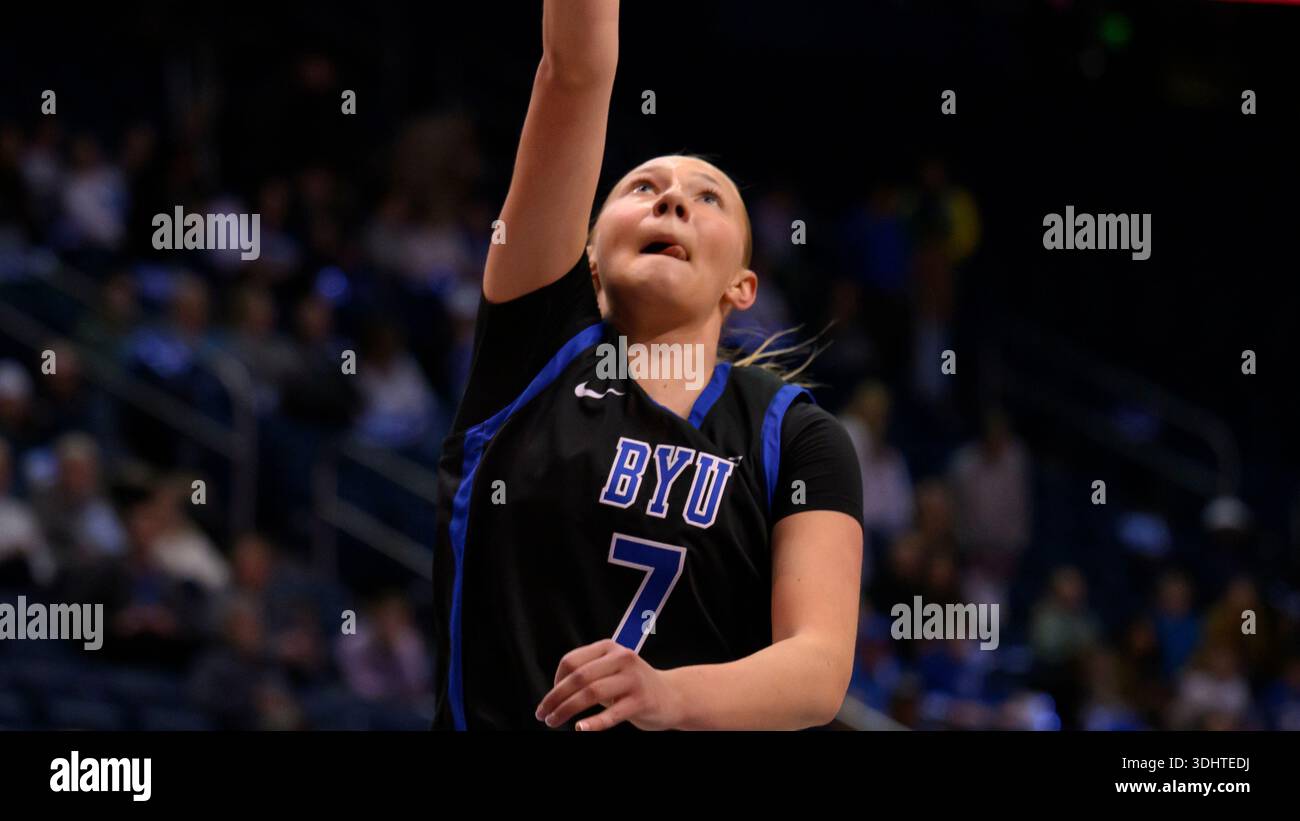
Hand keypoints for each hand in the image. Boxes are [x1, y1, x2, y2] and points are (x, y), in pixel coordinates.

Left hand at [536, 639, 681, 730]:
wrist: (672, 696)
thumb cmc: (632, 686)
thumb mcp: (610, 671)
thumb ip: (587, 675)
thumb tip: (553, 693)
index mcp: (609, 647)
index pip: (572, 661)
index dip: (555, 681)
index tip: (550, 699)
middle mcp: (621, 658)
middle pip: (579, 677)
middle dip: (555, 698)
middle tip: (543, 714)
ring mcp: (632, 678)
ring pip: (591, 693)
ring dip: (567, 710)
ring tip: (554, 722)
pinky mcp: (641, 700)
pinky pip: (612, 713)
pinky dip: (594, 723)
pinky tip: (580, 729)